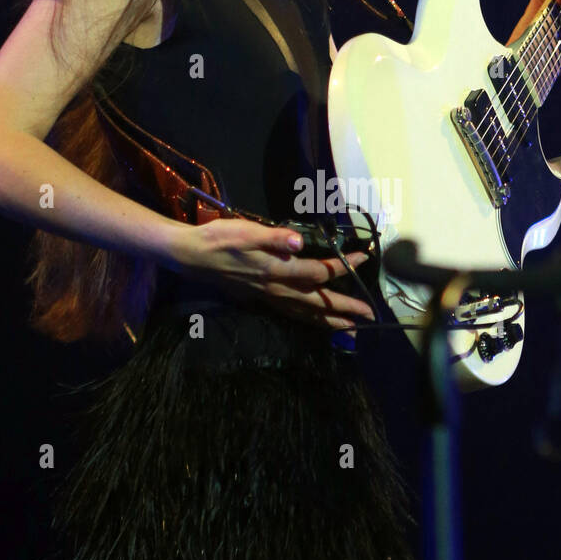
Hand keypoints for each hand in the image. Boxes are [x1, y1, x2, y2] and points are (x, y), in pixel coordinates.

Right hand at [165, 216, 376, 330]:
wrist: (191, 255)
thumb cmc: (219, 238)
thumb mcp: (245, 231)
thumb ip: (273, 238)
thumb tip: (298, 242)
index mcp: (276, 270)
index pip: (318, 272)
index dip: (343, 267)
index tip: (363, 259)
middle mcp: (276, 288)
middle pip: (318, 301)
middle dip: (345, 308)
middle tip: (370, 315)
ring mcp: (268, 296)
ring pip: (305, 313)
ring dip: (330, 321)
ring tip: (352, 328)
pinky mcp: (260, 298)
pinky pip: (292, 313)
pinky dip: (309, 320)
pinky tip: (316, 322)